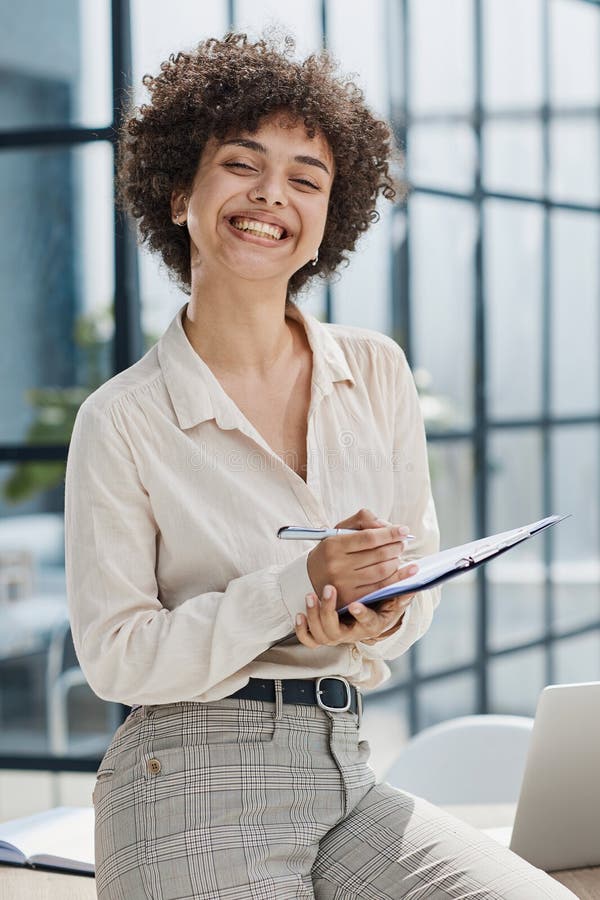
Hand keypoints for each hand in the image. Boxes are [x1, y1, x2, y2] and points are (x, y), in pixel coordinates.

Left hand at [295, 577, 416, 647]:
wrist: (363, 615)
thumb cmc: (379, 604)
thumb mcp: (394, 599)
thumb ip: (403, 587)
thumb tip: (415, 572)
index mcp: (371, 625)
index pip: (368, 623)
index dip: (362, 615)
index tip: (356, 604)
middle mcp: (352, 633)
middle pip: (337, 632)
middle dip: (329, 611)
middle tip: (327, 589)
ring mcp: (335, 635)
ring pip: (321, 634)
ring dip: (314, 615)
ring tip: (310, 595)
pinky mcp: (321, 635)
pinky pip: (309, 639)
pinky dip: (303, 629)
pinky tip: (299, 614)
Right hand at [306, 508, 411, 608]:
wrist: (310, 577)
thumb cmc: (331, 550)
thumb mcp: (340, 530)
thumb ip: (363, 520)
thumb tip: (387, 526)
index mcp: (334, 545)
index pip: (370, 538)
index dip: (390, 534)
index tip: (404, 530)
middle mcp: (337, 565)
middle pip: (379, 555)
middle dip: (396, 547)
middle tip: (402, 543)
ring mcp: (344, 584)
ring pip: (382, 571)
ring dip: (396, 562)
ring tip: (398, 556)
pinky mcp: (350, 598)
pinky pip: (380, 588)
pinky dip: (397, 579)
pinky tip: (407, 571)